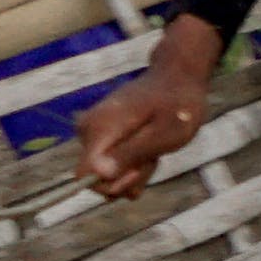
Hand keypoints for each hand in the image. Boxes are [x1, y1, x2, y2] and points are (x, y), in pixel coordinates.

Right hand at [72, 17, 225, 198]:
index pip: (84, 176)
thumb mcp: (163, 134)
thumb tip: (100, 174)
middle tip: (153, 153)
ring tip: (153, 147)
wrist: (176, 78)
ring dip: (135, 170)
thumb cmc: (176, 105)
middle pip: (97, 179)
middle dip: (129, 176)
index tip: (139, 169)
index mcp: (98, 127)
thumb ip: (130, 154)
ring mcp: (91, 133)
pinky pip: (112, 166)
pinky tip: (147, 147)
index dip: (114, 182)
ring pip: (108, 175)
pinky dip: (134, 164)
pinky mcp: (98, 137)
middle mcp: (86, 130)